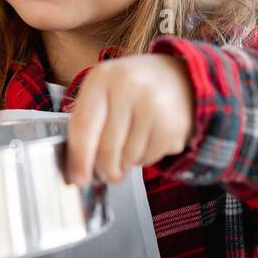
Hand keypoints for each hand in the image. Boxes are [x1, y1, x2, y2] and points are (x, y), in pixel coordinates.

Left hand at [65, 53, 194, 186]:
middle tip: (105, 174)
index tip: (77, 179)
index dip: (78, 158)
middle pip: (105, 148)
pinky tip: (146, 141)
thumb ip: (87, 122)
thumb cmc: (133, 88)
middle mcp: (127, 88)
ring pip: (127, 158)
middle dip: (104, 169)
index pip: (82, 126)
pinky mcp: (171, 126)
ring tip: (129, 146)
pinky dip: (143, 159)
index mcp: (102, 78)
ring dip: (125, 163)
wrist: (180, 78)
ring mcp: (152, 106)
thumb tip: (78, 169)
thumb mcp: (105, 90)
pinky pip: (148, 159)